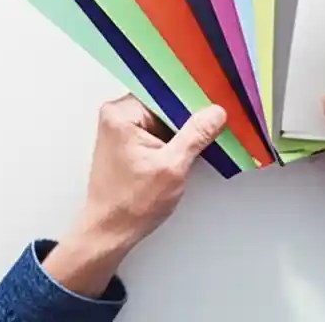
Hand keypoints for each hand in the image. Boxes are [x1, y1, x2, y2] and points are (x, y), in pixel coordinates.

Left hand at [43, 97, 226, 296]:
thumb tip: (215, 112)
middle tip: (214, 125)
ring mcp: (122, 129)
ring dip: (183, 131)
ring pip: (164, 119)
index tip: (215, 105)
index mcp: (121, 114)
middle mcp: (118, 116)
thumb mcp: (172, 167)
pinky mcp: (129, 143)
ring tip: (201, 143)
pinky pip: (158, 131)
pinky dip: (174, 140)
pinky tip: (187, 152)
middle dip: (189, 116)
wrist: (109, 233)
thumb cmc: (130, 205)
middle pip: (165, 104)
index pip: (165, 92)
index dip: (193, 99)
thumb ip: (196, 135)